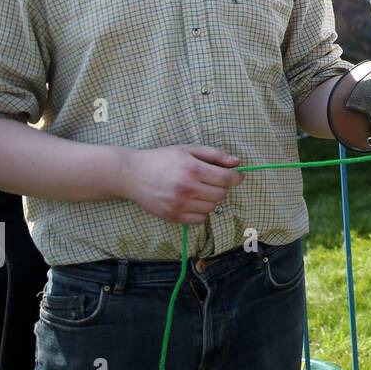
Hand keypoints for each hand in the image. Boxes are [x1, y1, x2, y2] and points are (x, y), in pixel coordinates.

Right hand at [119, 145, 243, 224]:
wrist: (133, 175)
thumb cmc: (163, 159)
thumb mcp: (188, 149)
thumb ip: (215, 155)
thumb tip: (237, 162)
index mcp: (192, 169)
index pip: (226, 179)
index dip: (236, 177)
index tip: (237, 176)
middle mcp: (187, 189)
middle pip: (221, 194)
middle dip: (222, 187)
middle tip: (214, 180)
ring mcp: (179, 205)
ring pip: (212, 207)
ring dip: (212, 199)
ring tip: (201, 189)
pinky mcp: (173, 217)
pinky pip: (199, 220)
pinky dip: (201, 212)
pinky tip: (193, 201)